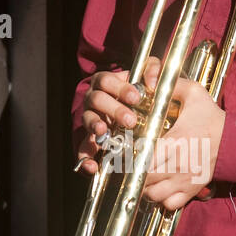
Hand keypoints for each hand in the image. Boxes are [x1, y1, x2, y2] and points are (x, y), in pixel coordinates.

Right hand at [76, 56, 161, 173]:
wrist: (136, 117)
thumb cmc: (141, 92)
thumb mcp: (148, 76)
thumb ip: (152, 69)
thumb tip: (151, 80)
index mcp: (106, 83)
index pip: (106, 80)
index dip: (119, 88)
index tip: (136, 97)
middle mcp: (94, 100)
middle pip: (96, 100)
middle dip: (114, 110)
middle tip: (131, 120)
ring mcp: (91, 120)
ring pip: (88, 121)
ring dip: (96, 126)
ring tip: (104, 131)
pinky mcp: (91, 141)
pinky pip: (83, 150)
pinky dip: (86, 158)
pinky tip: (92, 166)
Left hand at [140, 58, 225, 211]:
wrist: (234, 140)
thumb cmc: (211, 117)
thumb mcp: (194, 94)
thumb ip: (173, 85)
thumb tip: (151, 80)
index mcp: (175, 141)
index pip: (143, 159)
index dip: (130, 158)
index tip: (127, 152)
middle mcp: (178, 164)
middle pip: (144, 179)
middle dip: (134, 174)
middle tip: (132, 164)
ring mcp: (185, 180)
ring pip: (153, 195)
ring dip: (145, 188)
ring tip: (144, 176)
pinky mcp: (191, 190)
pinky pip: (169, 204)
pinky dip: (161, 199)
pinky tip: (160, 187)